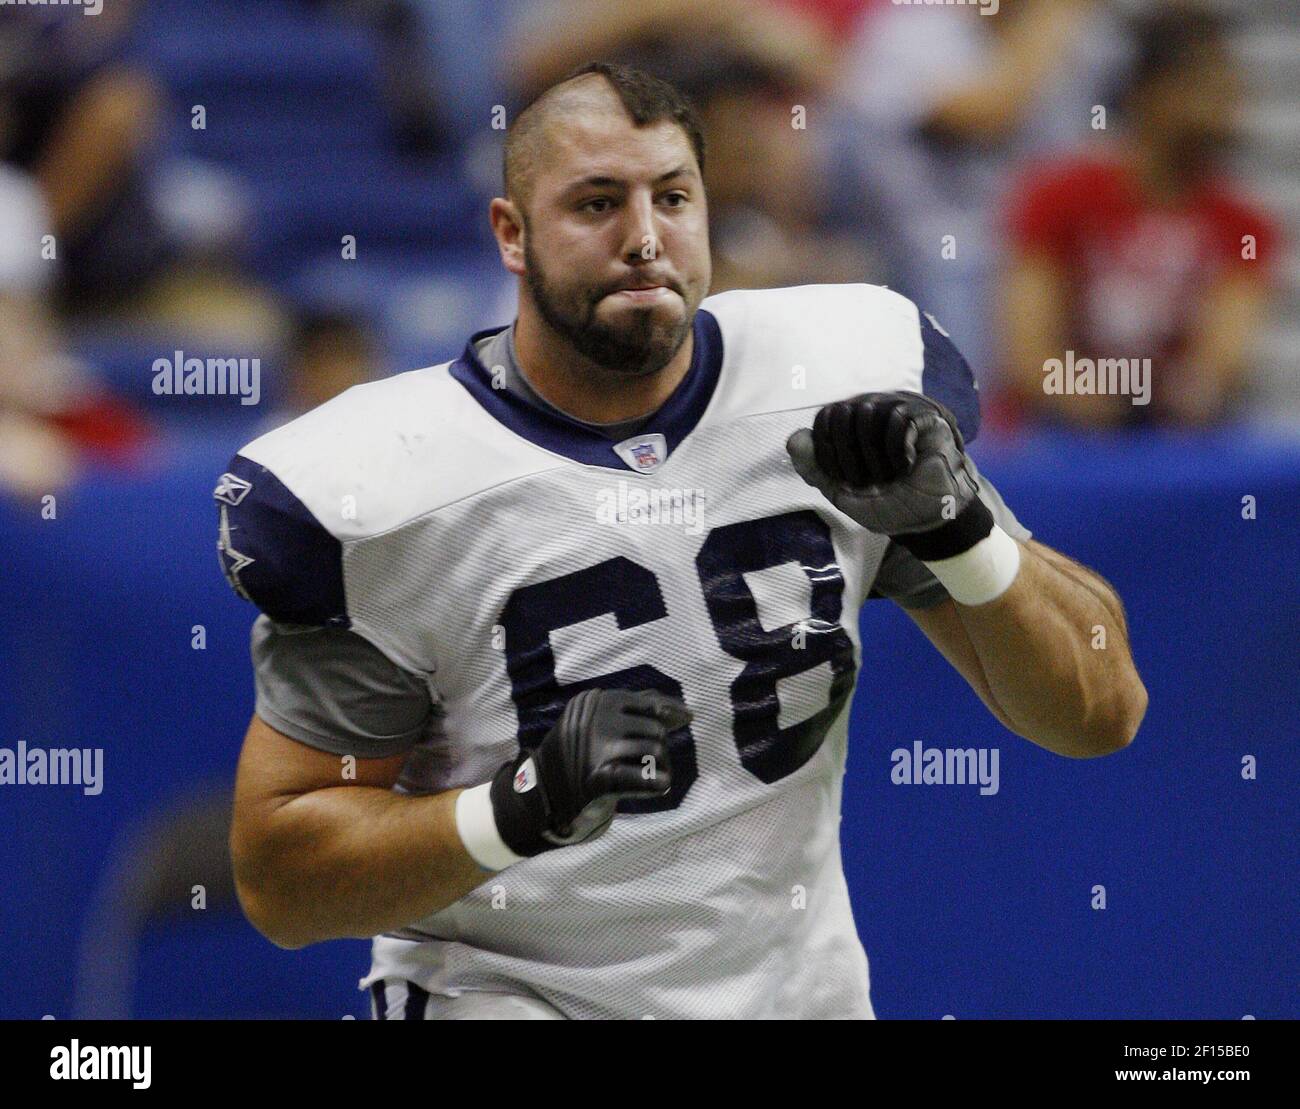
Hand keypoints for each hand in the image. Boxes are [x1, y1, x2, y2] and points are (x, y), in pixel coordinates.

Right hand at [489, 689, 690, 857]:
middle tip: (644, 763)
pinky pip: (644, 778)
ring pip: (655, 752)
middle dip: (658, 748)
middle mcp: (596, 719)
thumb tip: (687, 714)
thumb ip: (640, 710)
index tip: (685, 720)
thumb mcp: (602, 720)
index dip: (668, 715)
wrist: (545, 792)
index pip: (649, 704)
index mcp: (597, 701)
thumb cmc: (582, 753)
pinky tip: (658, 786)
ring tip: (645, 776)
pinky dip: (657, 784)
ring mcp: (596, 748)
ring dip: (660, 767)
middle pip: (655, 730)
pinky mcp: (598, 779)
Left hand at [786, 391, 984, 545]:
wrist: (925, 519)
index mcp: (847, 427)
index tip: (847, 481)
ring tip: (890, 475)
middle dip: (851, 459)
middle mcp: (869, 411)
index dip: (829, 455)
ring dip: (875, 457)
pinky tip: (906, 465)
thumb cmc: (886, 503)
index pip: (823, 420)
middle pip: (841, 415)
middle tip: (871, 481)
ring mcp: (896, 410)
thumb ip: (813, 468)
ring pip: (867, 413)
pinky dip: (897, 450)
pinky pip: (897, 418)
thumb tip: (793, 439)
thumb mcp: (840, 492)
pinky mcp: (923, 415)